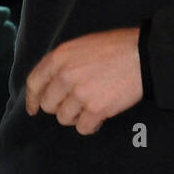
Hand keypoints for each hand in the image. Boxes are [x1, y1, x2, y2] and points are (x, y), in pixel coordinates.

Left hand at [25, 27, 142, 134]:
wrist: (141, 55)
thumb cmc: (114, 48)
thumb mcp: (81, 45)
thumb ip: (62, 63)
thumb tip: (51, 84)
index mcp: (59, 57)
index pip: (34, 82)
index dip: (32, 99)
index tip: (33, 108)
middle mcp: (65, 75)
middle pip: (48, 104)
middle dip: (59, 107)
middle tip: (74, 103)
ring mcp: (80, 93)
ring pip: (64, 118)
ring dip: (76, 116)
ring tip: (89, 106)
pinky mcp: (96, 109)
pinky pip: (83, 128)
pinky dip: (90, 125)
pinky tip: (98, 116)